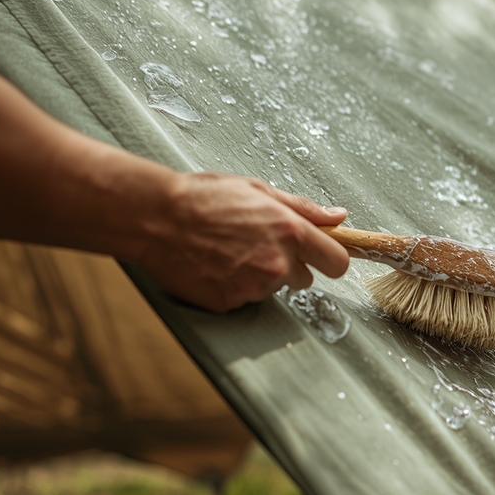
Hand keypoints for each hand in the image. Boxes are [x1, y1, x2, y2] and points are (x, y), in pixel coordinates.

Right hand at [136, 172, 350, 312]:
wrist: (156, 218)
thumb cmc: (204, 198)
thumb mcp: (259, 190)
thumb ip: (304, 208)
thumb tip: (338, 217)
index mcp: (291, 232)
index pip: (337, 262)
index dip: (331, 259)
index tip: (322, 257)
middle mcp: (278, 264)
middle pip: (305, 279)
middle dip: (289, 265)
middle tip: (257, 244)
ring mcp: (254, 287)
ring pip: (273, 288)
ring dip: (259, 275)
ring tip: (229, 251)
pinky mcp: (230, 303)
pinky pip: (245, 300)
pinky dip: (234, 286)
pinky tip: (215, 265)